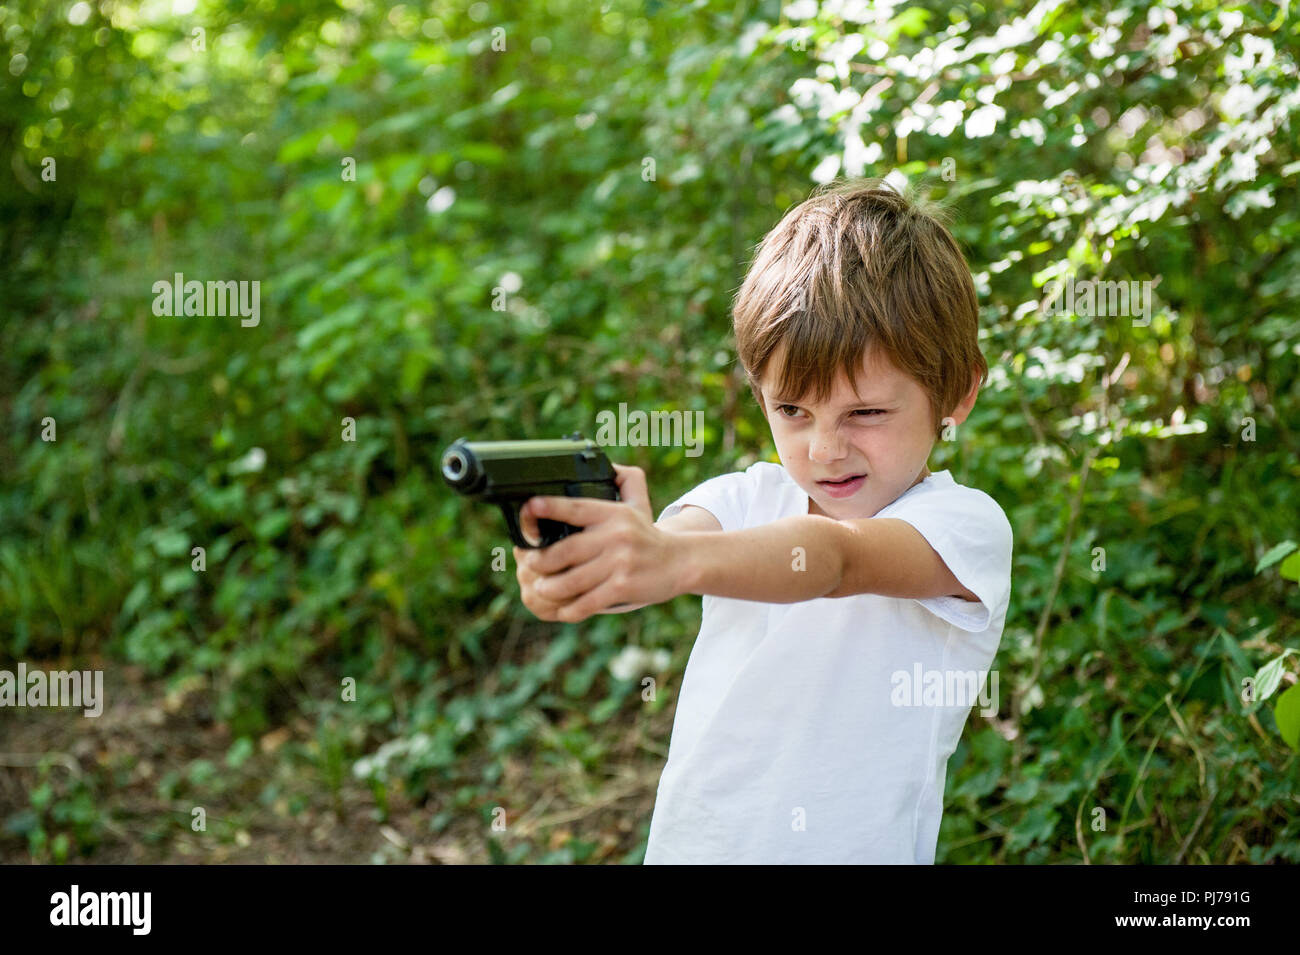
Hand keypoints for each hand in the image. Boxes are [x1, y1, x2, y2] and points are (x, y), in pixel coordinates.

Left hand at [512, 463, 683, 622]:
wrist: (680, 562)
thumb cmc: (646, 536)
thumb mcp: (637, 504)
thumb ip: (624, 481)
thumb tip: (608, 464)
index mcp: (613, 513)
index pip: (575, 506)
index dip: (548, 507)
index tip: (528, 508)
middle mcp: (616, 535)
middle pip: (565, 550)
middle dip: (539, 561)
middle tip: (528, 564)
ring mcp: (620, 562)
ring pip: (572, 580)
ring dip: (550, 587)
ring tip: (541, 588)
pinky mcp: (623, 586)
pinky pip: (588, 601)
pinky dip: (571, 608)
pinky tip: (562, 609)